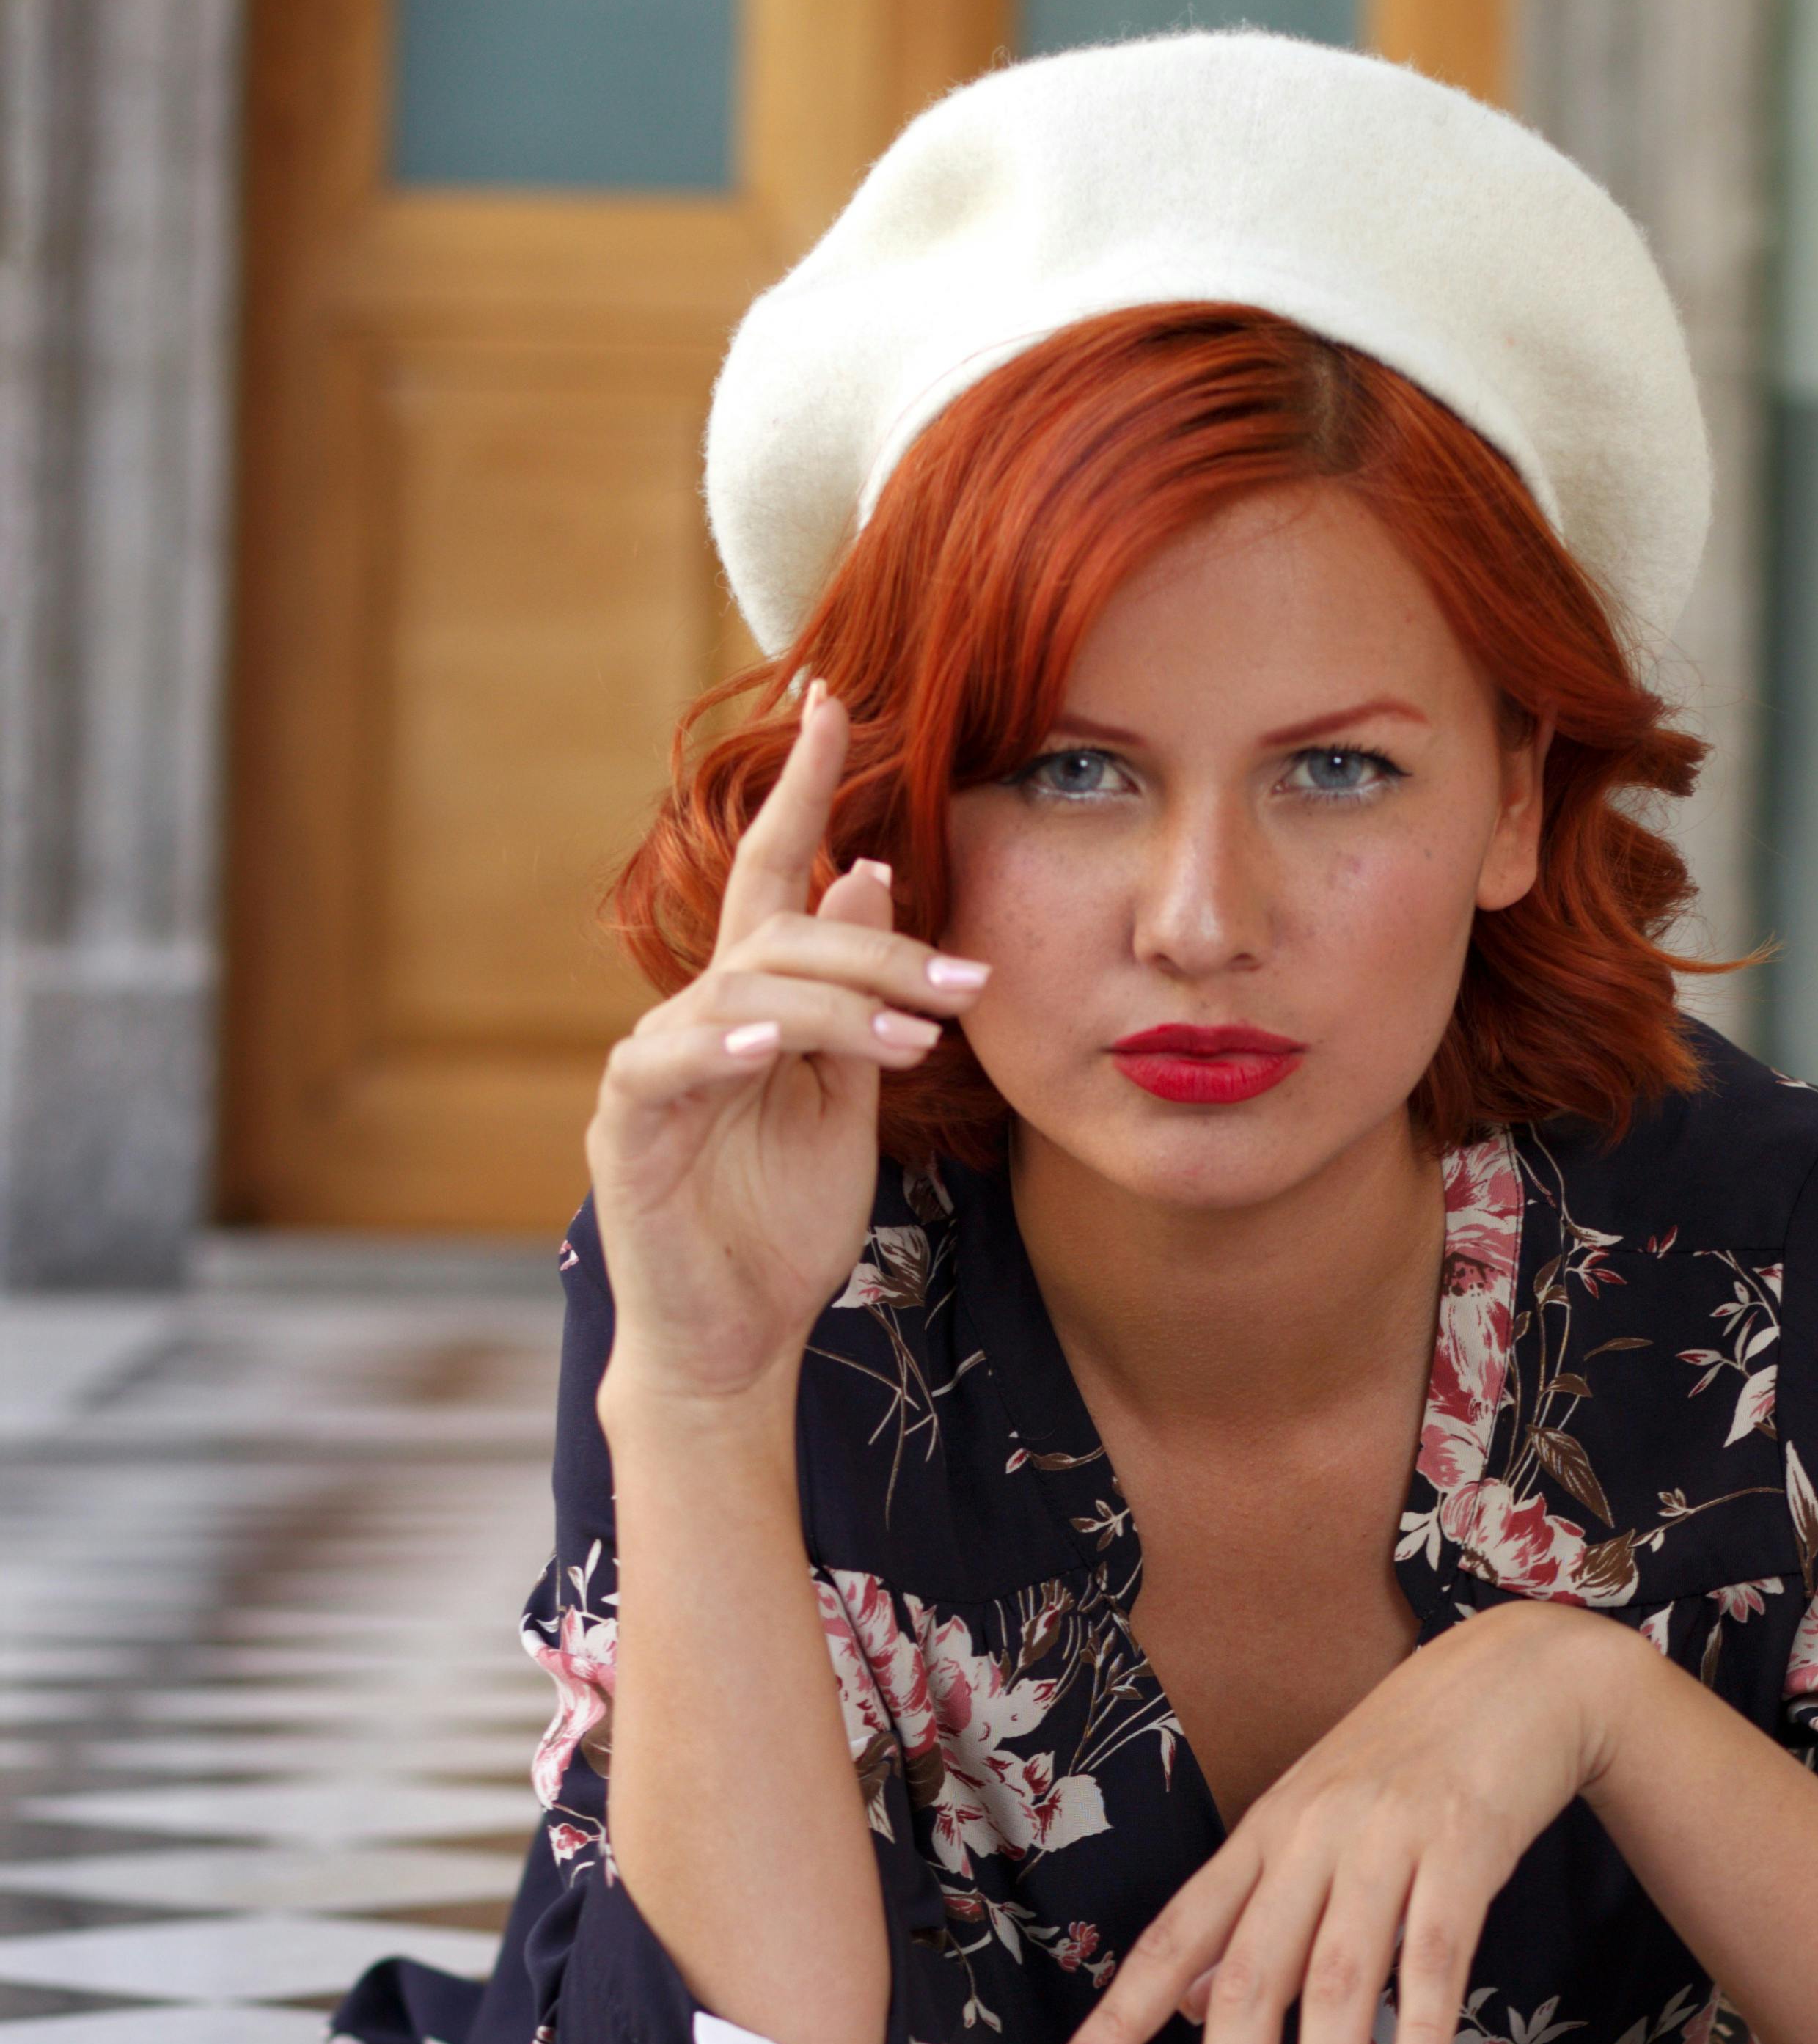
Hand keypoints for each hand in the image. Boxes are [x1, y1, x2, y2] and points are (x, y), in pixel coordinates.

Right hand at [588, 683, 989, 1419]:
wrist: (734, 1343)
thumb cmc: (785, 1229)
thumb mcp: (846, 1100)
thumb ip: (859, 997)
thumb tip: (872, 871)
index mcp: (752, 1005)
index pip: (774, 871)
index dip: (802, 785)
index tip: (834, 700)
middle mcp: (696, 1016)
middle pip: (780, 931)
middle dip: (877, 950)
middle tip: (963, 990)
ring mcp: (654, 1065)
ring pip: (746, 987)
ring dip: (838, 1005)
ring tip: (912, 1044)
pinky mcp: (628, 1122)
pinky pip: (675, 1057)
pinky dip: (729, 1044)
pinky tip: (778, 1048)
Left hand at [1041, 1603, 1647, 2043]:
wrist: (1519, 1671)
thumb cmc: (1412, 1760)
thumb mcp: (1313, 1823)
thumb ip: (1253, 1915)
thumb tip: (1182, 2008)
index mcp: (1264, 1838)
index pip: (1174, 1938)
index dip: (1116, 2017)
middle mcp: (1310, 1839)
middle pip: (1251, 1978)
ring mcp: (1386, 1839)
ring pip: (1340, 1979)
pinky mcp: (1464, 1844)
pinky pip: (1437, 1953)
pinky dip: (1422, 2032)